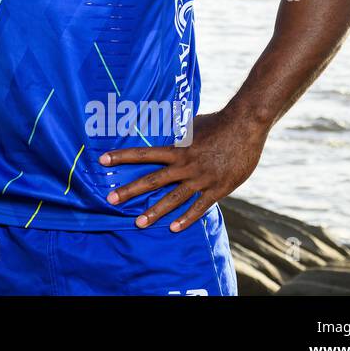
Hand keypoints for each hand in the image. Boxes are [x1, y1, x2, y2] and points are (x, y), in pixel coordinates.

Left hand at [99, 108, 267, 230]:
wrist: (247, 125)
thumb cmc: (218, 122)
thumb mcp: (192, 126)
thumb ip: (178, 135)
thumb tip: (165, 134)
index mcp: (178, 148)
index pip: (144, 153)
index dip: (122, 156)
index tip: (102, 160)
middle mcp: (186, 165)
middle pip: (153, 180)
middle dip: (130, 190)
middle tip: (110, 200)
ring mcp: (202, 178)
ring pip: (174, 198)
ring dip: (155, 212)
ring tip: (138, 223)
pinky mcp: (219, 188)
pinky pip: (200, 207)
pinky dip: (187, 218)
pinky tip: (174, 228)